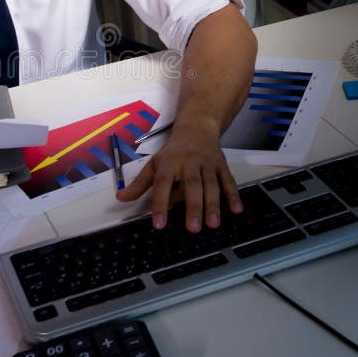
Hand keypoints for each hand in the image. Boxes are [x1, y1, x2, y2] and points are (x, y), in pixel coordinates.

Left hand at [115, 127, 241, 231]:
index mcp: (169, 163)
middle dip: (193, 207)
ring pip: (211, 184)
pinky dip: (233, 195)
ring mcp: (207, 164)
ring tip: (213, 224)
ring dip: (213, 204)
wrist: (197, 127)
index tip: (159, 224)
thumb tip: (120, 198)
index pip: (163, 185)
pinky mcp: (221, 165)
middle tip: (192, 228)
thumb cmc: (173, 151)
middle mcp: (189, 163)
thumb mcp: (154, 164)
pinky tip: (237, 210)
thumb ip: (140, 184)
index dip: (160, 204)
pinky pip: (228, 180)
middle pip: (191, 185)